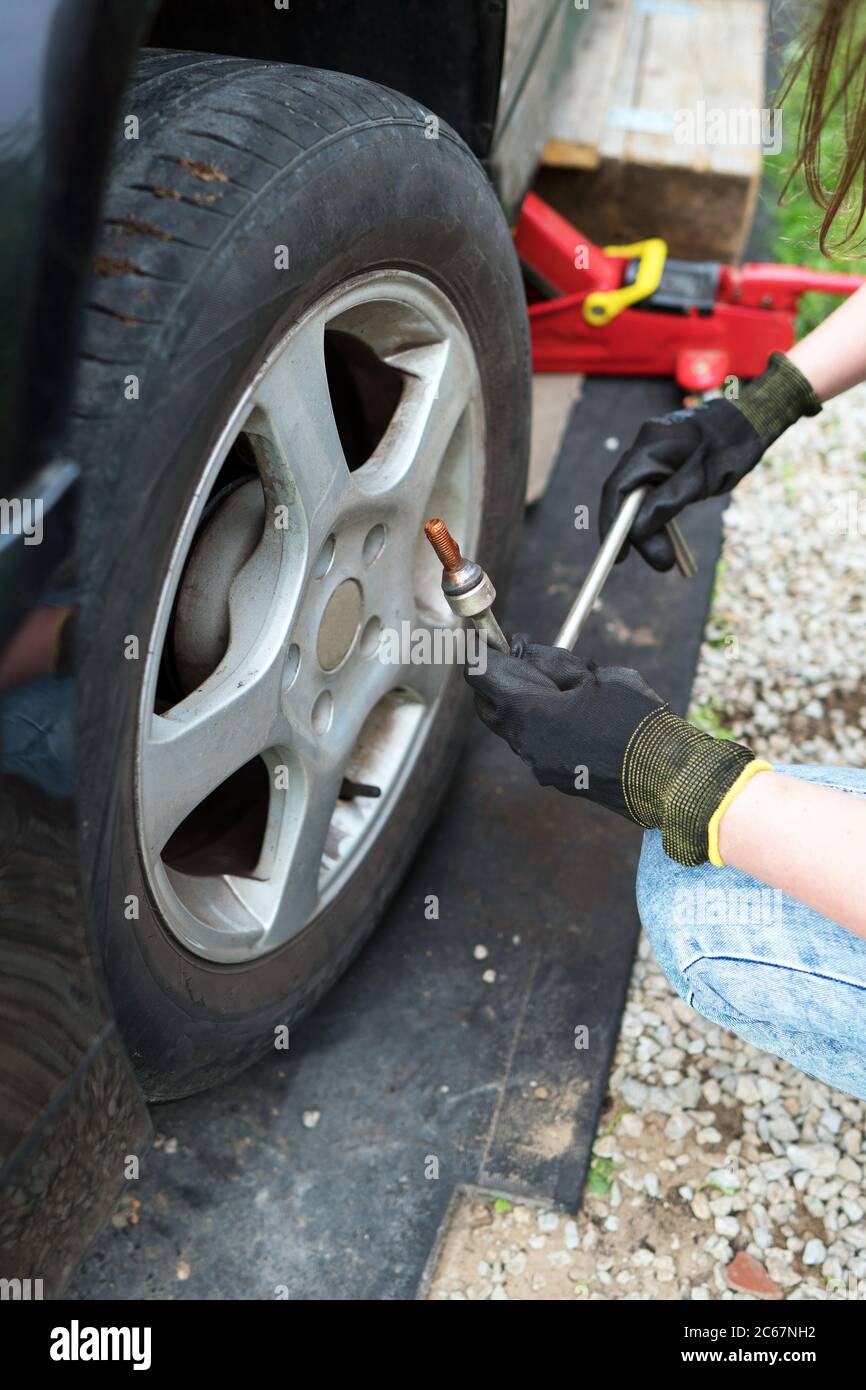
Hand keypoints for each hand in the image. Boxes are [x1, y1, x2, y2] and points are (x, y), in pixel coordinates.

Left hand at [467, 637, 759, 865]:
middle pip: (490, 705)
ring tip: (558, 684)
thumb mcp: (595, 676)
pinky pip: (533, 743)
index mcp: (531, 713)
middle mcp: (526, 743)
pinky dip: (540, 722)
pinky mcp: (555, 776)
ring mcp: (539, 764)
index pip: (483, 677)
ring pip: (512, 726)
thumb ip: (553, 663)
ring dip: (522, 701)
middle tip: (520, 657)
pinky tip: (570, 711)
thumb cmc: (637, 720)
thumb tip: (524, 652)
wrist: (668, 777)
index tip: (482, 638)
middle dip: (496, 679)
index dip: (479, 652)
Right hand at [600, 353, 820, 569]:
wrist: (755, 416)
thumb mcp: (702, 478)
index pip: (617, 489)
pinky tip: (667, 530)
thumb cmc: (733, 443)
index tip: (619, 555)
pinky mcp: (665, 456)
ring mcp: (653, 449)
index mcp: (650, 445)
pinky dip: (657, 511)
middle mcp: (645, 445)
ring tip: (666, 553)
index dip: (612, 525)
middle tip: (659, 561)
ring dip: (648, 525)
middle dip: (634, 531)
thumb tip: (636, 533)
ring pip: (639, 494)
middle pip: (625, 494)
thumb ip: (666, 503)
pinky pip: (651, 487)